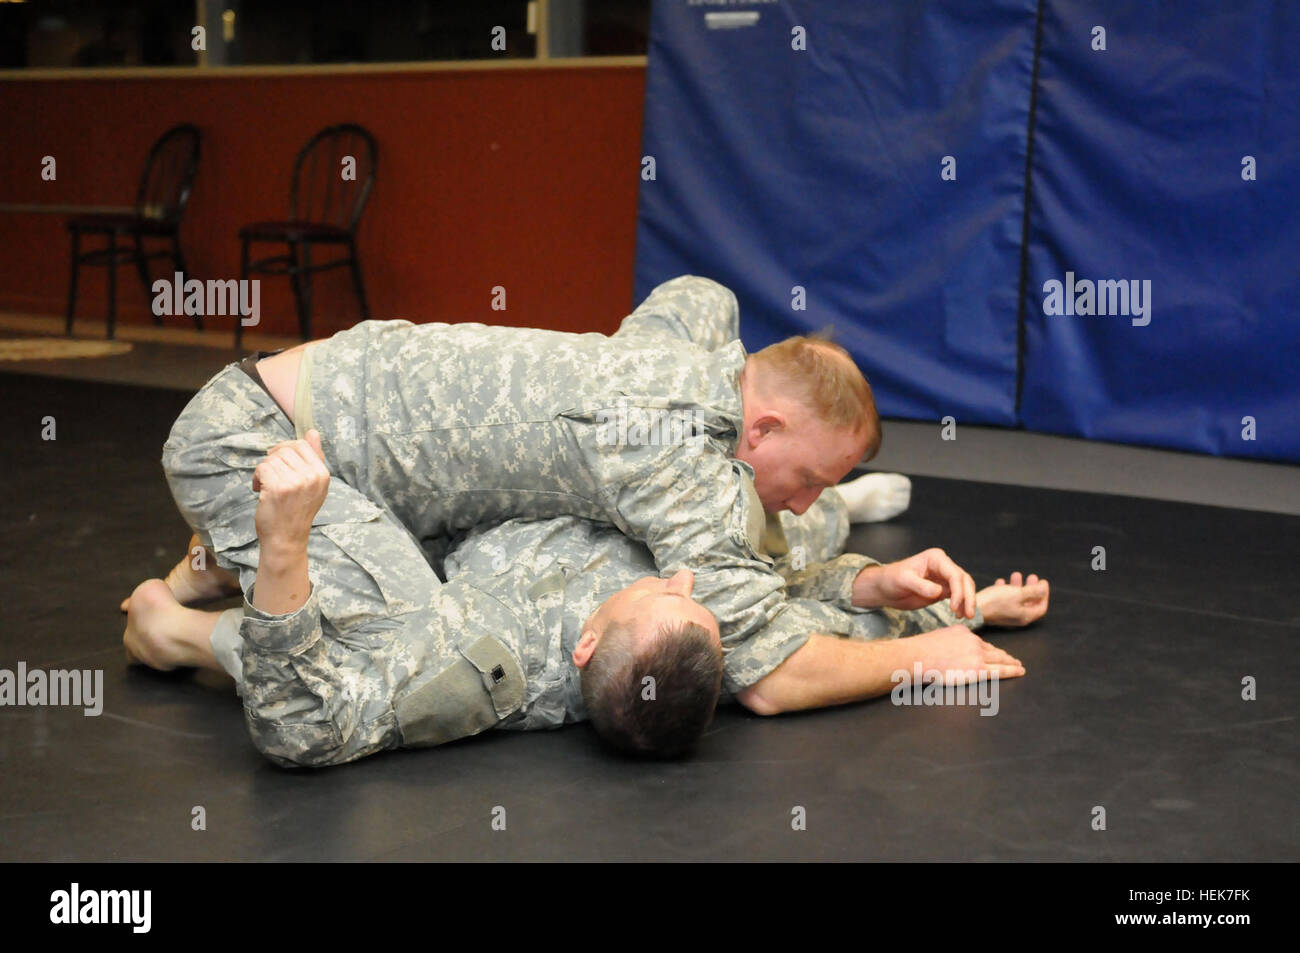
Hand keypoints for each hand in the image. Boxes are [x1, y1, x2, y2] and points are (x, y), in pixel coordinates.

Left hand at [252, 429, 329, 552]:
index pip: (301, 444)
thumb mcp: (313, 484)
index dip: (285, 450)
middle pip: (284, 449)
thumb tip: (313, 431)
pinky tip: (259, 490)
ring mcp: (295, 482)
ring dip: (263, 470)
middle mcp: (312, 476)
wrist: (287, 539)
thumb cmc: (297, 511)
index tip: (279, 463)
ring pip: (271, 459)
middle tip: (270, 475)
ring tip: (265, 485)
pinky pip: (262, 468)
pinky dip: (256, 478)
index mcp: (322, 474)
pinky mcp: (278, 488)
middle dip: (272, 459)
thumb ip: (314, 458)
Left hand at [853, 547, 976, 617]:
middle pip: (964, 580)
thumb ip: (920, 585)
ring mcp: (944, 578)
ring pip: (964, 588)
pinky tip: (959, 615)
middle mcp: (943, 566)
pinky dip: (961, 605)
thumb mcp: (903, 580)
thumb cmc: (891, 579)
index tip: (953, 607)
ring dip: (967, 602)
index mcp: (935, 558)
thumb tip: (939, 592)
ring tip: (964, 616)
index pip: (954, 574)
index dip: (958, 590)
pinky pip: (958, 596)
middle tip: (967, 614)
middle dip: (968, 597)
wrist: (884, 588)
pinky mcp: (942, 589)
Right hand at [904, 625, 1025, 681]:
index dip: (991, 650)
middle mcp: (973, 641)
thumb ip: (951, 641)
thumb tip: (954, 649)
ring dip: (1011, 662)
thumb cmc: (921, 651)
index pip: (980, 642)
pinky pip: (1000, 670)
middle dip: (1004, 655)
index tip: (997, 653)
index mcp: (963, 632)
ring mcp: (976, 655)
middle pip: (993, 650)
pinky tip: (1020, 671)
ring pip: (1000, 659)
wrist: (918, 657)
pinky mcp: (977, 669)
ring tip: (1019, 666)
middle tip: (1014, 659)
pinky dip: (1012, 671)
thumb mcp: (939, 637)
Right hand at [977, 572, 1049, 625]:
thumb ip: (1033, 591)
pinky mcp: (996, 610)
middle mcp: (1018, 617)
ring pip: (1017, 599)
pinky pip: (1005, 599)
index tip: (1042, 582)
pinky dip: (1006, 590)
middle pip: (1030, 602)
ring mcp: (1007, 614)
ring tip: (1016, 575)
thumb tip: (1044, 588)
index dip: (1044, 594)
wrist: (974, 609)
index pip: (1041, 606)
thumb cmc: (996, 602)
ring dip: (1018, 586)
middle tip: (1032, 576)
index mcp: (1025, 615)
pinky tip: (1001, 582)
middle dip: (1032, 588)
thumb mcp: (1018, 594)